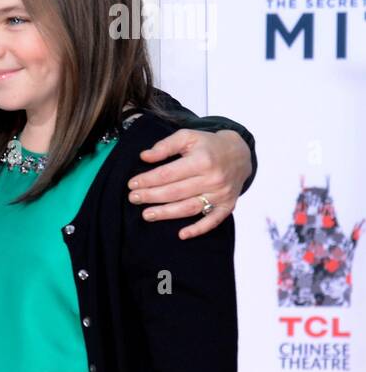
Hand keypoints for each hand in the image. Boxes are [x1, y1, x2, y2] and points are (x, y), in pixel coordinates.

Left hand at [127, 129, 249, 238]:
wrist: (240, 154)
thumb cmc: (208, 145)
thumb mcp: (187, 137)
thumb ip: (165, 145)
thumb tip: (144, 156)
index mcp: (202, 160)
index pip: (168, 174)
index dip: (148, 180)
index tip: (132, 184)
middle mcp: (213, 179)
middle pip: (176, 192)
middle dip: (151, 196)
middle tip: (133, 199)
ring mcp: (221, 194)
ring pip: (190, 208)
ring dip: (167, 214)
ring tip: (147, 215)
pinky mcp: (228, 205)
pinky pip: (213, 220)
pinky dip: (198, 229)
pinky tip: (182, 234)